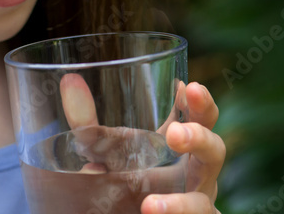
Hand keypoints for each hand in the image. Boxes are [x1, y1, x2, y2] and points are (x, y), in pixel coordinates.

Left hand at [59, 75, 224, 212]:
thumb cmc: (120, 185)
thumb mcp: (103, 155)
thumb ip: (87, 123)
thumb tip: (70, 81)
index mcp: (179, 148)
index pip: (200, 118)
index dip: (200, 104)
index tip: (189, 88)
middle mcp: (194, 175)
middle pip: (214, 151)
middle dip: (199, 139)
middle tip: (175, 133)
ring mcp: (195, 205)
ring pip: (202, 203)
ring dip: (181, 204)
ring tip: (149, 206)